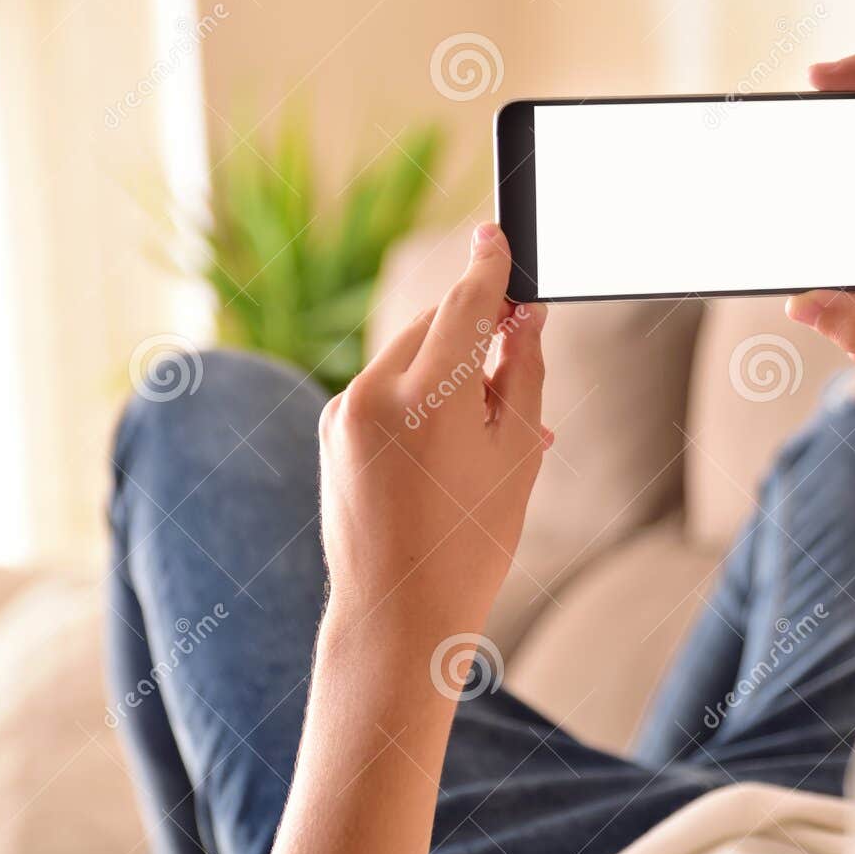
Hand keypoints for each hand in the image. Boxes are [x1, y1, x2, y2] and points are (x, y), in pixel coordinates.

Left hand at [317, 222, 549, 629]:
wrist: (397, 615)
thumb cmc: (467, 546)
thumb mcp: (517, 456)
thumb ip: (521, 374)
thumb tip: (523, 320)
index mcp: (426, 397)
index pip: (465, 304)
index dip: (489, 267)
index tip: (498, 238)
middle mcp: (373, 393)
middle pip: (435, 327)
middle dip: (476, 333)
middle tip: (520, 359)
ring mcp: (343, 412)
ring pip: (409, 359)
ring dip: (450, 371)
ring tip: (492, 431)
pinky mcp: (331, 431)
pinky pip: (384, 392)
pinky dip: (420, 399)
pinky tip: (452, 447)